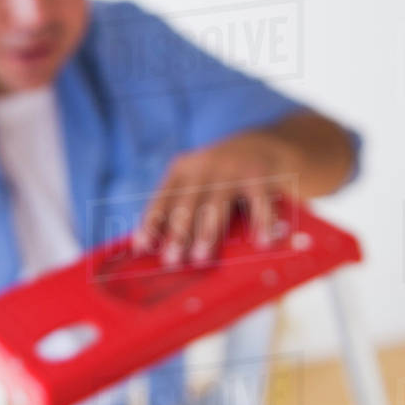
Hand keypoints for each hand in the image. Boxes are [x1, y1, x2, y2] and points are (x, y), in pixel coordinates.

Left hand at [131, 130, 296, 266]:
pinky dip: (261, 223)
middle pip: (187, 204)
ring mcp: (232, 170)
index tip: (143, 246)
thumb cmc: (220, 177)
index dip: (151, 223)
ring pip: (216, 205)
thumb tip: (156, 250)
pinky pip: (258, 202)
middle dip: (178, 233)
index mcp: (182, 171)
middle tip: (172, 260)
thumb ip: (179, 207)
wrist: (261, 144)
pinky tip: (261, 243)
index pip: (162, 198)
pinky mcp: (259, 174)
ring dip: (207, 233)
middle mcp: (204, 168)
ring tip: (201, 258)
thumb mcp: (196, 182)